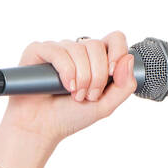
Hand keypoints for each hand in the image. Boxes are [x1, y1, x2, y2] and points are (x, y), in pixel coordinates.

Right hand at [0, 32, 135, 144]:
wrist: (41, 128)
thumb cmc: (69, 116)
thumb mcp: (105, 106)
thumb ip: (124, 86)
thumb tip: (129, 59)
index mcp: (94, 60)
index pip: (114, 39)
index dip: (117, 52)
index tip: (112, 74)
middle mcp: (76, 51)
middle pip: (96, 45)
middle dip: (97, 75)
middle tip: (88, 96)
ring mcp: (57, 49)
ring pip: (78, 49)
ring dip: (81, 77)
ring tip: (75, 95)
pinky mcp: (38, 51)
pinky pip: (58, 51)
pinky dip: (66, 71)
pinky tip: (66, 86)